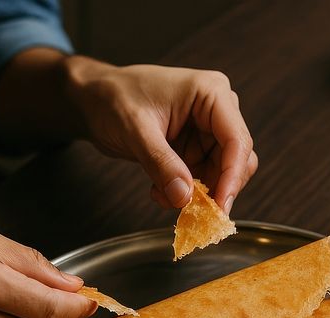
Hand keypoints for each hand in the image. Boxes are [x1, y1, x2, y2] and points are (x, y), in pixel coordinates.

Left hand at [66, 57, 257, 212]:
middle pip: (236, 160)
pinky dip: (185, 192)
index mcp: (210, 93)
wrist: (93, 100)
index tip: (219, 205)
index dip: (232, 176)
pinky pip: (202, 179)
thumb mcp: (135, 130)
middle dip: (215, 188)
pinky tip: (160, 191)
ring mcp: (206, 130)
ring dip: (197, 194)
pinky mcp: (195, 148)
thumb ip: (161, 164)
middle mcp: (216, 110)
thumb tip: (184, 197)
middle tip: (193, 212)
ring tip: (164, 197)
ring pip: (221, 174)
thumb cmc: (112, 98)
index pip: (236, 139)